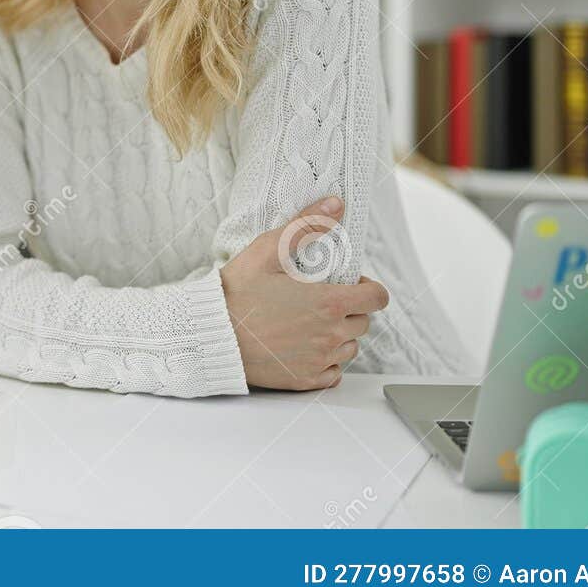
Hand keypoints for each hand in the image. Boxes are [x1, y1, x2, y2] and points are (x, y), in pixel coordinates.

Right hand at [219, 196, 389, 391]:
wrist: (210, 336)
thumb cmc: (236, 294)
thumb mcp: (267, 251)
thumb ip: (305, 226)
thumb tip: (335, 206)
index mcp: (328, 302)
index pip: (377, 298)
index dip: (368, 288)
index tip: (350, 285)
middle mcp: (331, 335)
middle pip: (363, 322)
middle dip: (349, 310)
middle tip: (320, 302)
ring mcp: (319, 360)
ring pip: (349, 348)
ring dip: (338, 335)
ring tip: (310, 325)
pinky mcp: (305, 380)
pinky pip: (334, 373)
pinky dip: (326, 362)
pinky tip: (304, 348)